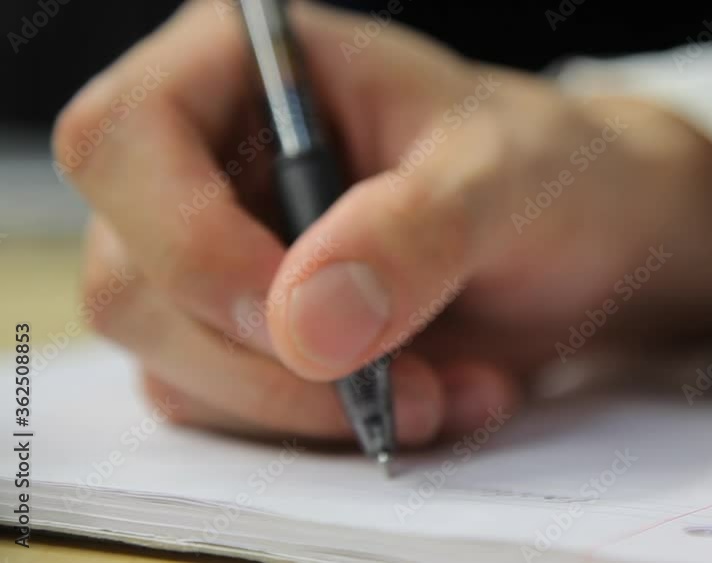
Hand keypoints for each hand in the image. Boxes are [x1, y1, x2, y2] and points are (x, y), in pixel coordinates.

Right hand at [56, 0, 711, 442]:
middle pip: (133, 281)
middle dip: (269, 363)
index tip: (303, 316)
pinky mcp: (249, 332)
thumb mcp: (505, 180)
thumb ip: (413, 233)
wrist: (587, 239)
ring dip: (311, 409)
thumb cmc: (549, 172)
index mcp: (246, 65)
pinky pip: (231, 409)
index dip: (191, 245)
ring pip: (176, 365)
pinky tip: (432, 399)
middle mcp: (209, 158)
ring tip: (449, 391)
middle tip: (408, 385)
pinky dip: (326, 428)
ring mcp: (220, 254)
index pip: (124, 140)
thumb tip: (306, 323)